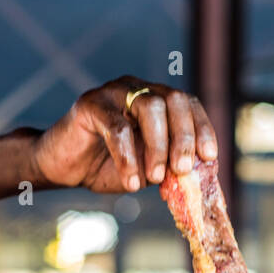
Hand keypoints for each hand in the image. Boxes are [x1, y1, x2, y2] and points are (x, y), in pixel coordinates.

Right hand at [28, 76, 218, 192]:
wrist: (64, 168)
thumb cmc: (107, 167)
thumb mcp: (146, 170)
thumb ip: (169, 167)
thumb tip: (195, 174)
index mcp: (156, 100)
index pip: (188, 104)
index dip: (202, 128)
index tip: (209, 157)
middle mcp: (138, 89)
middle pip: (174, 100)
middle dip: (184, 137)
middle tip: (182, 170)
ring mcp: (114, 92)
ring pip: (149, 107)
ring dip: (158, 146)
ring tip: (155, 178)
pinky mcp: (90, 103)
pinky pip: (117, 128)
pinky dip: (128, 158)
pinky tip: (130, 183)